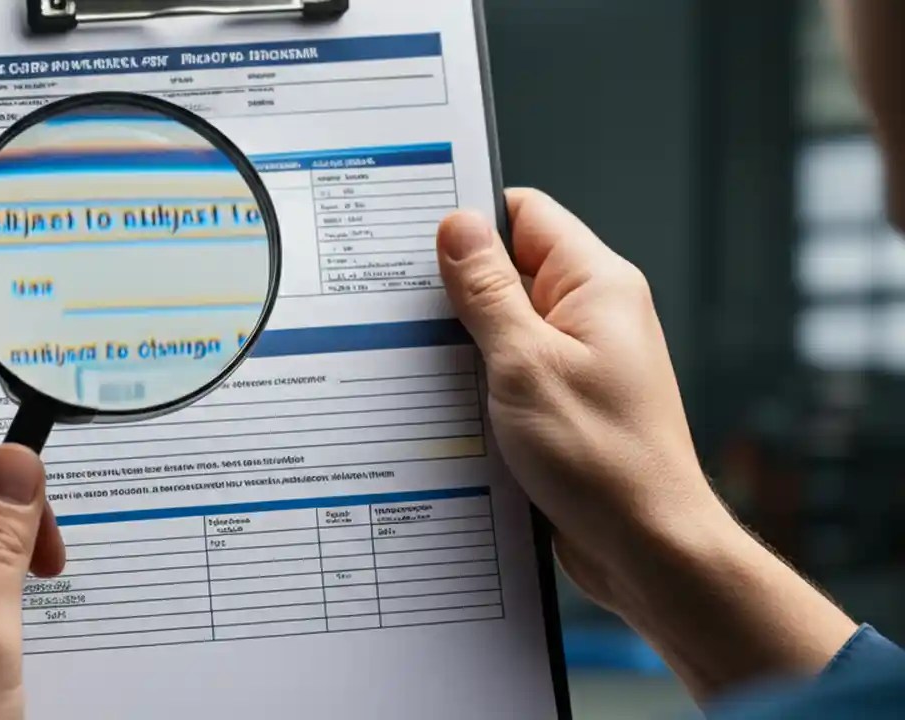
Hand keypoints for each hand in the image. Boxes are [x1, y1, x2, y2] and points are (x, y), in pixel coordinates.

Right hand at [437, 190, 854, 699]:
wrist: (648, 548)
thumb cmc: (603, 458)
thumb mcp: (524, 364)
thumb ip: (487, 292)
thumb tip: (459, 227)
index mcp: (597, 286)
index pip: (527, 215)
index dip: (472, 217)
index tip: (415, 234)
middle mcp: (593, 316)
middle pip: (510, 269)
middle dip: (456, 286)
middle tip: (401, 304)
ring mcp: (580, 361)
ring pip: (504, 326)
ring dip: (463, 340)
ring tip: (418, 357)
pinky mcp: (564, 403)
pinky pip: (511, 371)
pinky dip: (477, 379)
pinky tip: (443, 400)